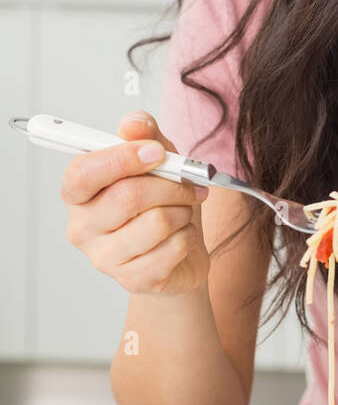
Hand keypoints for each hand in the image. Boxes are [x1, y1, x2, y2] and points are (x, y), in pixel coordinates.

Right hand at [61, 110, 209, 296]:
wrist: (179, 255)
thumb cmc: (160, 203)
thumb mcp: (157, 160)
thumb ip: (144, 136)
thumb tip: (134, 124)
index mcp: (79, 192)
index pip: (84, 173)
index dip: (123, 158)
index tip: (157, 152)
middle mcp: (82, 226)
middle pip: (127, 196)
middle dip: (171, 185)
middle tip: (191, 184)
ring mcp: (103, 257)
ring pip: (156, 222)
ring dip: (183, 211)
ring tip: (183, 211)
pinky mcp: (131, 279)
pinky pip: (173, 248)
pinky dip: (188, 236)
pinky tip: (181, 236)